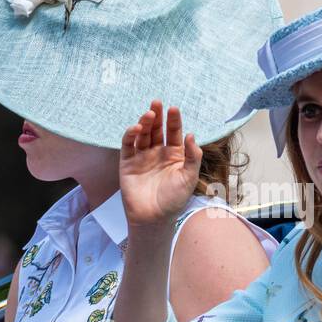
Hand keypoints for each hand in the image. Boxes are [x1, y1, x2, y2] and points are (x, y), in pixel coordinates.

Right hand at [118, 100, 200, 228]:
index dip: (173, 120)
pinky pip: (128, 145)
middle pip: (157, 129)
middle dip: (157, 116)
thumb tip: (192, 135)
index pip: (174, 133)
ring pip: (143, 134)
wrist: (153, 219)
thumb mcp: (189, 178)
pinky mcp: (128, 163)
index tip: (174, 109)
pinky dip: (130, 135)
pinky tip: (136, 128)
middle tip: (157, 102)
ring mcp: (142, 157)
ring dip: (144, 123)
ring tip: (149, 114)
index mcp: (175, 155)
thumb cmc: (174, 200)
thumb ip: (193, 156)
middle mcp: (158, 153)